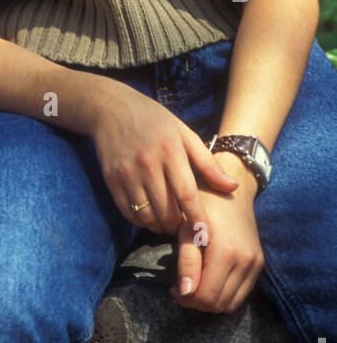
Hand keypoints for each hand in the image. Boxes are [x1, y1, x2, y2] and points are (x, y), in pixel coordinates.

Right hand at [90, 80, 237, 235]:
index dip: (197, 219)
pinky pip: (128, 212)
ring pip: (147, 215)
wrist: (110, 107)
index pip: (186, 194)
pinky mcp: (111, 179)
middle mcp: (147, 163)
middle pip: (166, 210)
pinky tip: (149, 215)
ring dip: (160, 226)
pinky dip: (141, 220)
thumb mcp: (183, 132)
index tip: (205, 236)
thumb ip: (207, 162)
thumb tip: (232, 187)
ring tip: (168, 223)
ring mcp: (126, 172)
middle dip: (179, 226)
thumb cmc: (153, 120)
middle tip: (185, 227)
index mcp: (170, 150)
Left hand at [169, 158, 263, 311]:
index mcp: (226, 252)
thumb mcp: (188, 227)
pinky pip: (242, 293)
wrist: (233, 188)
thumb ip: (187, 261)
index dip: (186, 298)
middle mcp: (245, 261)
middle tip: (181, 288)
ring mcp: (255, 263)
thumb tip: (184, 292)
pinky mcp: (259, 263)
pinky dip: (225, 294)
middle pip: (219, 304)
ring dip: (211, 301)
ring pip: (232, 303)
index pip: (206, 296)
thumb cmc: (203, 203)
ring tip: (194, 284)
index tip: (173, 288)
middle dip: (197, 302)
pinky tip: (210, 280)